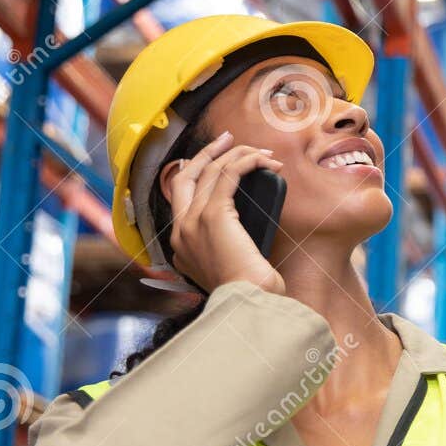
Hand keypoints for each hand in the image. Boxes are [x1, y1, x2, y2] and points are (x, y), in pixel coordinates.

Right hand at [165, 130, 285, 293]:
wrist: (248, 304)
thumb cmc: (250, 293)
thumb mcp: (233, 270)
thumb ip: (229, 252)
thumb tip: (246, 238)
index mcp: (181, 245)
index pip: (179, 198)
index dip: (195, 173)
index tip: (217, 161)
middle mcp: (180, 231)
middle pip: (185, 176)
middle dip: (206, 153)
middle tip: (229, 141)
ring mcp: (193, 222)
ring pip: (211, 171)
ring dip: (238, 156)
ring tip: (262, 153)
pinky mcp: (213, 215)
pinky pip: (229, 174)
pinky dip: (248, 162)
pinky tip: (266, 162)